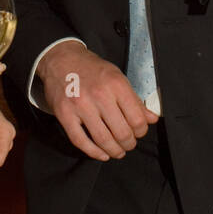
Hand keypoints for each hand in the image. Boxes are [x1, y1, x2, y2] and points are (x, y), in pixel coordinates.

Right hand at [36, 40, 157, 160]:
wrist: (61, 59)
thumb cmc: (92, 69)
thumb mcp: (117, 77)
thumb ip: (134, 99)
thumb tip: (151, 119)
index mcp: (116, 85)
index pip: (137, 119)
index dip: (141, 131)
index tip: (139, 132)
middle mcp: (99, 95)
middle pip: (122, 133)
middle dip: (129, 144)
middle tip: (129, 144)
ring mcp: (80, 106)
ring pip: (103, 140)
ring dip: (114, 151)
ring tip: (118, 151)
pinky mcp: (64, 114)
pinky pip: (80, 140)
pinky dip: (93, 152)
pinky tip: (101, 154)